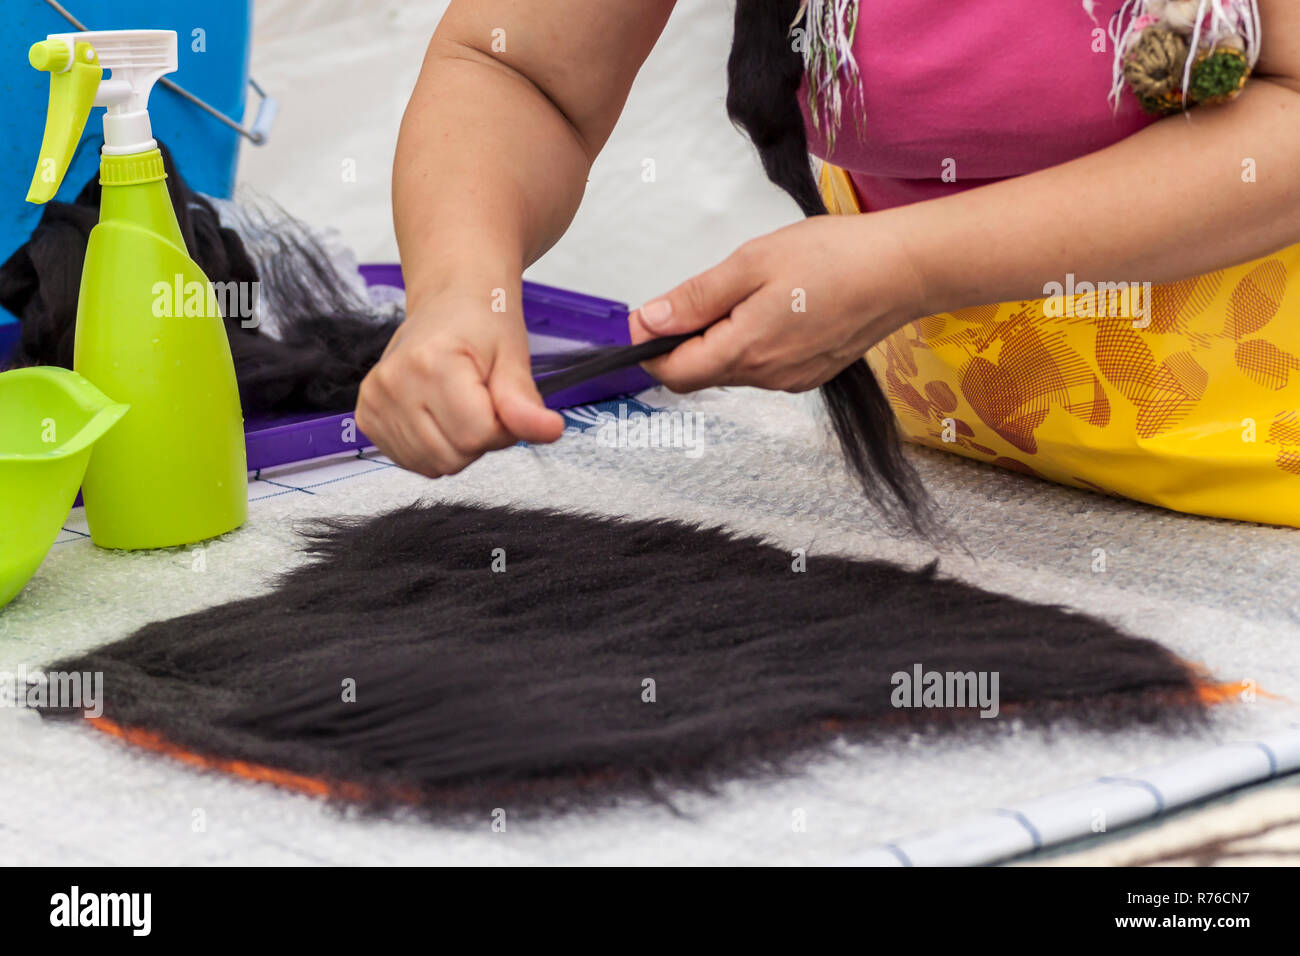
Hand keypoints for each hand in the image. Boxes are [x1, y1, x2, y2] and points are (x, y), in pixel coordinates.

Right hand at [355, 288, 563, 477]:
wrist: (449, 302)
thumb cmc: (482, 323)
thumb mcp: (513, 357)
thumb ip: (524, 402)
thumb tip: (550, 431)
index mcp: (430, 363)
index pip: (477, 435)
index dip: (502, 427)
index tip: (501, 399)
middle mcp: (394, 383)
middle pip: (453, 455)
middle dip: (480, 438)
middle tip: (481, 400)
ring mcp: (375, 401)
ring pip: (434, 464)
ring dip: (457, 446)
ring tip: (459, 405)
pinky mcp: (367, 417)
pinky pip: (413, 462)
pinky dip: (434, 448)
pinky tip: (438, 415)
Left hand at [628, 214, 926, 392]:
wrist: (902, 270)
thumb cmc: (835, 257)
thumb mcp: (752, 263)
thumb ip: (696, 298)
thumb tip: (649, 321)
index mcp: (746, 351)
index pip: (674, 373)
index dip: (649, 349)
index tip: (644, 320)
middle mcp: (767, 377)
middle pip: (700, 373)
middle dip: (684, 341)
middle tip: (699, 294)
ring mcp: (790, 380)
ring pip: (731, 370)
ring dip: (720, 339)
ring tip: (745, 293)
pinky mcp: (809, 374)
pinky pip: (761, 367)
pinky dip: (750, 342)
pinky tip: (772, 307)